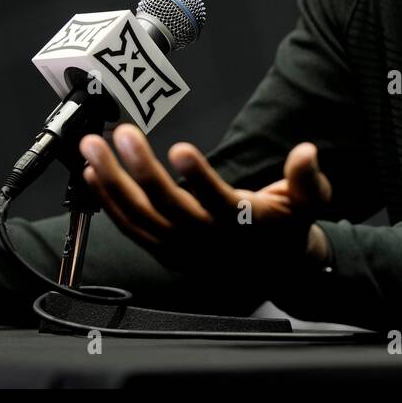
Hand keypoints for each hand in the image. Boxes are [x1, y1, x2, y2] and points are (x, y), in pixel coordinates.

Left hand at [79, 123, 332, 275]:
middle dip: (141, 169)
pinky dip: (108, 202)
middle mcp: (206, 238)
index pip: (217, 201)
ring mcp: (180, 246)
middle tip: (123, 133)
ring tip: (93, 148)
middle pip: (167, 206)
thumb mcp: (309, 201)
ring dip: (112, 182)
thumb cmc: (286, 226)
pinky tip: (92, 174)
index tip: (181, 148)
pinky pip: (130, 227)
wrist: (274, 268)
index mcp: (241, 223)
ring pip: (140, 217)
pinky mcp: (164, 248)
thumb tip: (307, 153)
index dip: (199, 177)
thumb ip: (307, 178)